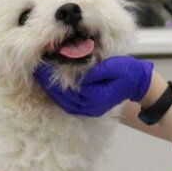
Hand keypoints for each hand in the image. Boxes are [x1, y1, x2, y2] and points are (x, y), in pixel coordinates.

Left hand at [35, 56, 154, 116]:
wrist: (136, 83)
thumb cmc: (126, 72)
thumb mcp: (113, 67)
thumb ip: (95, 69)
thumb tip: (76, 66)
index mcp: (95, 97)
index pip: (67, 86)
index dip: (53, 74)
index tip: (43, 61)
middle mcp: (87, 107)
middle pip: (60, 95)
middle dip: (47, 80)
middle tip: (35, 65)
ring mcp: (85, 109)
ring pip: (60, 99)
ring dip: (48, 86)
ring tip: (38, 72)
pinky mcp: (84, 107)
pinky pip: (65, 101)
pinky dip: (55, 91)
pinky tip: (48, 81)